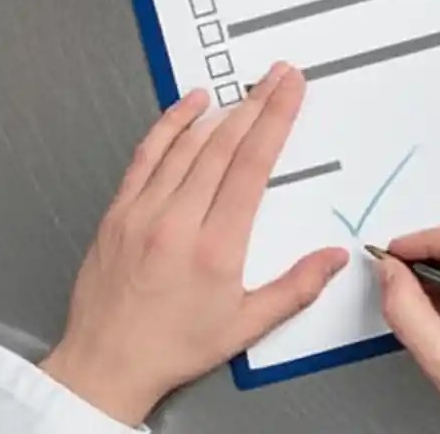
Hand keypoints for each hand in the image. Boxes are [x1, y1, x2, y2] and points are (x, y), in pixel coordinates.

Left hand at [40, 63, 348, 425]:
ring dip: (221, 109)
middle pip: (224, 145)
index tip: (291, 91)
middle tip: (278, 75)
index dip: (275, 120)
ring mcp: (143, 212)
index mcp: (216, 246)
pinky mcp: (118, 212)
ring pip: (187, 145)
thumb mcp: (247, 326)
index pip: (252, 165)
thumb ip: (296, 287)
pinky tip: (189, 105)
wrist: (106, 364)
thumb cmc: (172, 347)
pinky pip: (146, 155)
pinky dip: (169, 125)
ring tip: (246, 85)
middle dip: (257, 103)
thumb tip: (334, 257)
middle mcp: (177, 221)